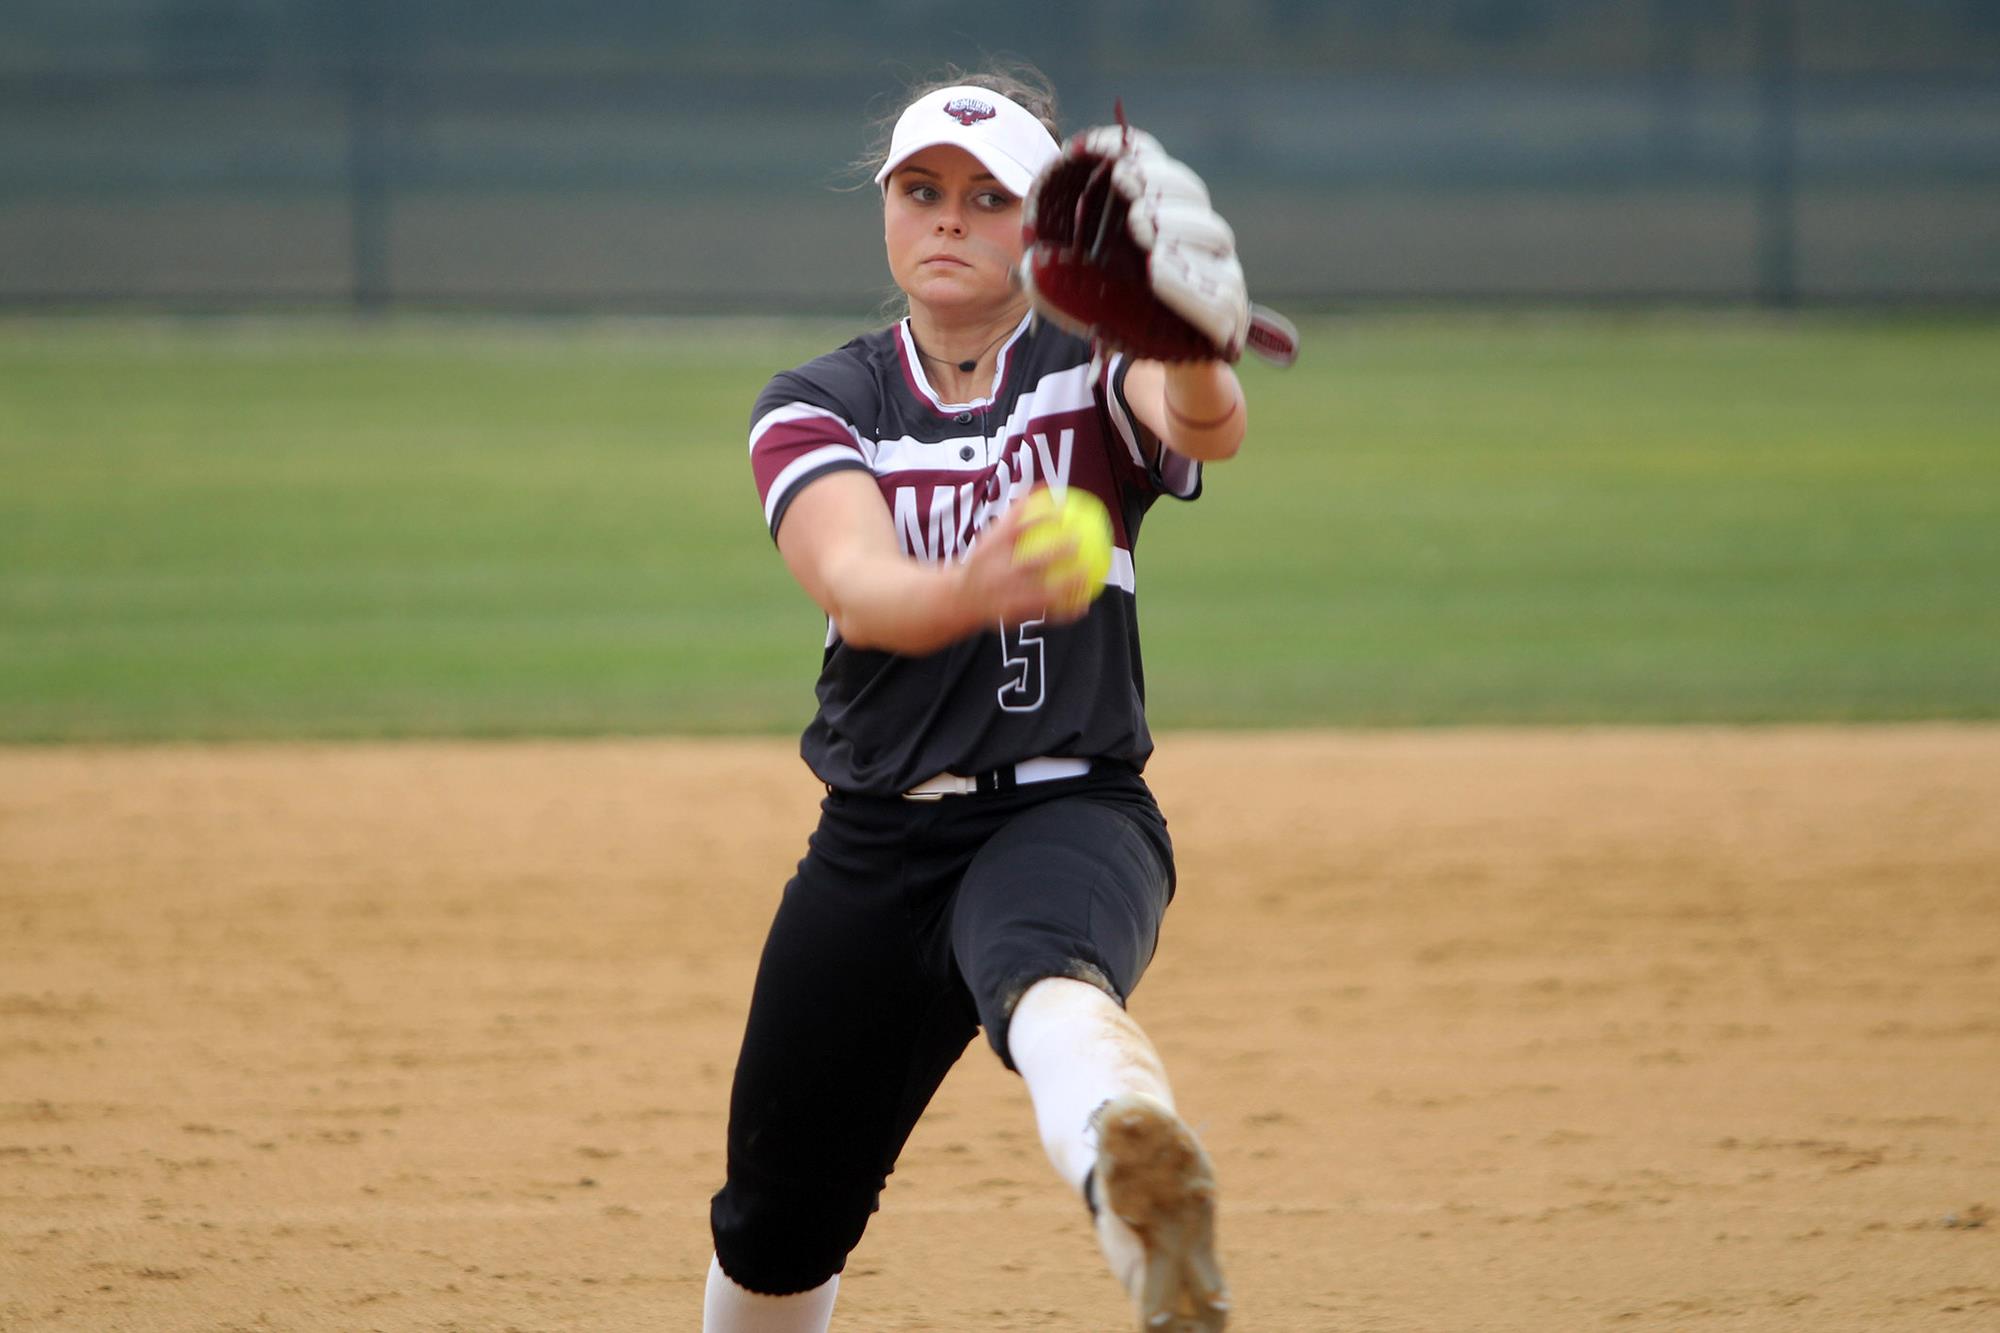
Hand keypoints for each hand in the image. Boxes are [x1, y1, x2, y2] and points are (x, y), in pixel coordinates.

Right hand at [952, 499, 1091, 630]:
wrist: (960, 599)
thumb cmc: (984, 562)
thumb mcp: (991, 536)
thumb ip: (1017, 512)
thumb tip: (1044, 485)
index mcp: (991, 551)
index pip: (1014, 530)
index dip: (1037, 519)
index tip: (1060, 510)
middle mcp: (997, 573)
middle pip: (1029, 564)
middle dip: (1053, 554)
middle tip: (1077, 541)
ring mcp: (1005, 596)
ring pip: (1040, 594)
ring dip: (1064, 588)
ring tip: (1086, 578)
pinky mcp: (1013, 616)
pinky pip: (1043, 614)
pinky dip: (1064, 611)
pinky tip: (1083, 605)